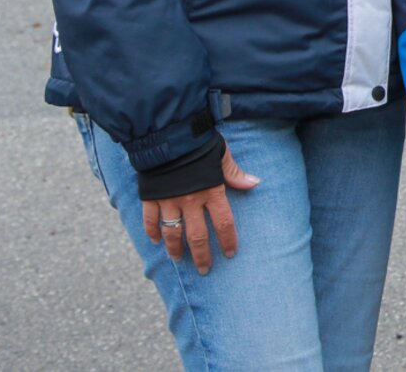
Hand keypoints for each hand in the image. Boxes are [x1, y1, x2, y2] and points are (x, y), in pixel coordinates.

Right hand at [141, 145, 258, 274]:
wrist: (169, 135)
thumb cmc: (198, 143)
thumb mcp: (221, 155)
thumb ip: (234, 173)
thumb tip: (254, 183)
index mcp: (211, 191)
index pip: (223, 223)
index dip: (227, 240)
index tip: (229, 254)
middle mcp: (190, 201)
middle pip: (197, 236)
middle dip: (202, 255)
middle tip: (205, 270)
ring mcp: (169, 201)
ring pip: (173, 233)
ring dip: (175, 249)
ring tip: (178, 259)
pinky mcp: (151, 197)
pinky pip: (150, 220)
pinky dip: (152, 231)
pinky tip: (155, 241)